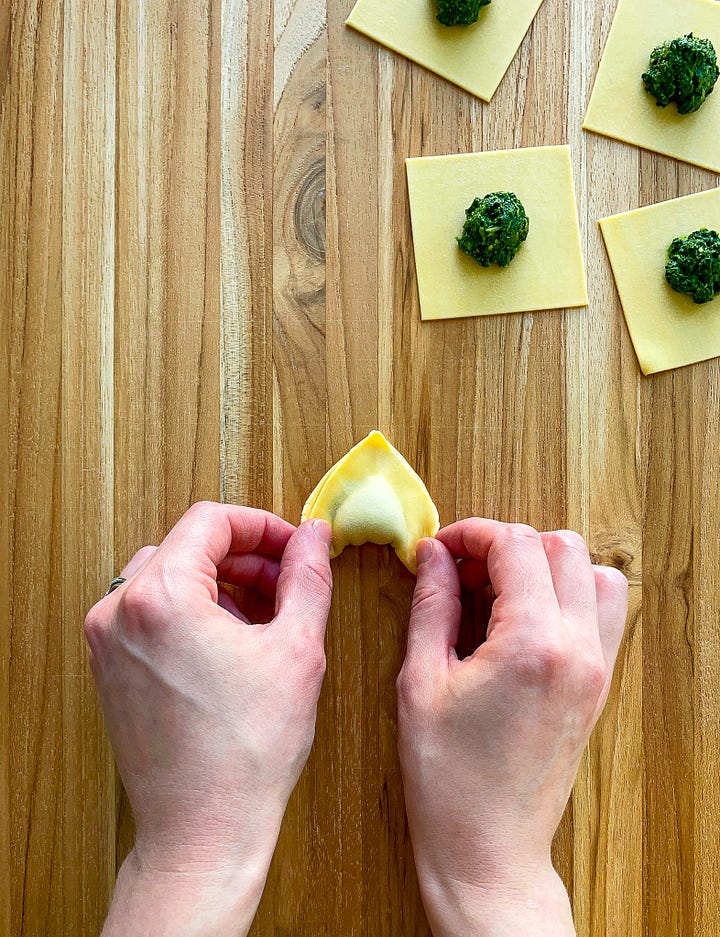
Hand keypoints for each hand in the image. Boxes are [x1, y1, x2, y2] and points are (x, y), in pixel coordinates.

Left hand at [84, 502, 332, 936]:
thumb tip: (314, 535)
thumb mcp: (298, 649)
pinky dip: (191, 610)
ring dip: (218, 582)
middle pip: (187, 546)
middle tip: (286, 580)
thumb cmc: (248, 750)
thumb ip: (307, 577)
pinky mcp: (109, 667)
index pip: (210, 521)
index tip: (293, 546)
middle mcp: (120, 610)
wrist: (202, 829)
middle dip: (243, 555)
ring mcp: (107, 641)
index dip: (261, 525)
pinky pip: (149, 611)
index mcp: (162, 596)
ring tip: (262, 615)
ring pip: (167, 576)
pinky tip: (230, 643)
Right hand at [397, 520, 627, 936]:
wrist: (490, 849)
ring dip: (547, 564)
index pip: (515, 545)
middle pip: (561, 546)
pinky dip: (571, 594)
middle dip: (507, 544)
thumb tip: (432, 554)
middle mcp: (577, 648)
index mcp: (531, 644)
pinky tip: (524, 617)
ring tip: (499, 591)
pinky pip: (605, 611)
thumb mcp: (421, 681)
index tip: (441, 548)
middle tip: (464, 570)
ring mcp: (596, 667)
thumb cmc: (447, 777)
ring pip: (595, 571)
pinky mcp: (599, 684)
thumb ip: (431, 604)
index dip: (471, 533)